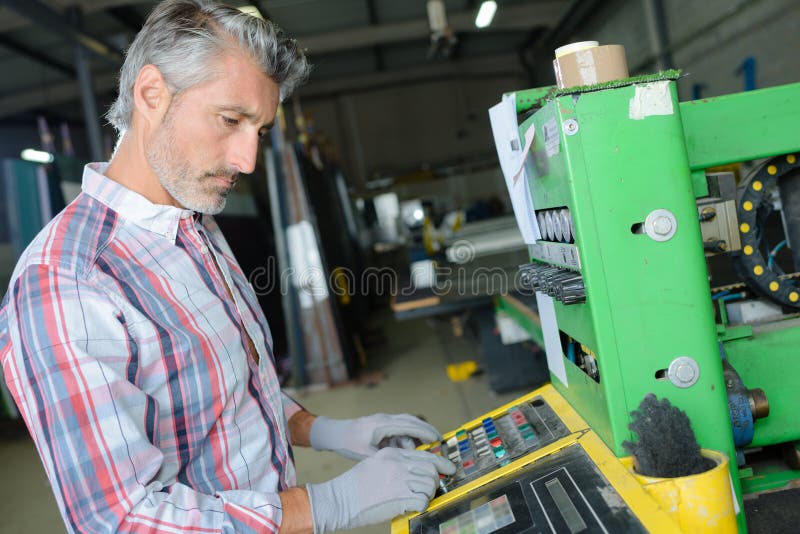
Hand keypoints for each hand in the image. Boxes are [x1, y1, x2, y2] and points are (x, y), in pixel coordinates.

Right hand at [306, 448, 455, 532]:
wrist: (340, 499)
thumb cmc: (355, 485)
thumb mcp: (375, 463)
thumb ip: (396, 463)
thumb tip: (417, 470)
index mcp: (392, 454)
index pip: (426, 455)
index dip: (441, 463)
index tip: (449, 469)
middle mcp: (398, 464)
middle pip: (432, 470)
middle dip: (436, 482)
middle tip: (432, 489)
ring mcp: (399, 480)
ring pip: (430, 485)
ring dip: (428, 494)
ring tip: (418, 498)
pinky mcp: (399, 498)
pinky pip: (423, 501)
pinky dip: (422, 506)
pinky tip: (413, 506)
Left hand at [309, 414, 440, 460]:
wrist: (334, 433)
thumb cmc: (348, 443)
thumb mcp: (367, 454)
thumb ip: (386, 456)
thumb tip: (404, 462)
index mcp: (382, 425)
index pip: (409, 425)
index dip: (425, 432)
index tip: (437, 439)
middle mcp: (385, 419)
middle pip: (411, 421)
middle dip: (425, 430)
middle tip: (439, 440)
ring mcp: (383, 420)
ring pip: (405, 424)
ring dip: (415, 435)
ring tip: (424, 447)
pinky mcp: (380, 424)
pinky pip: (398, 428)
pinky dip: (405, 436)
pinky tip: (408, 448)